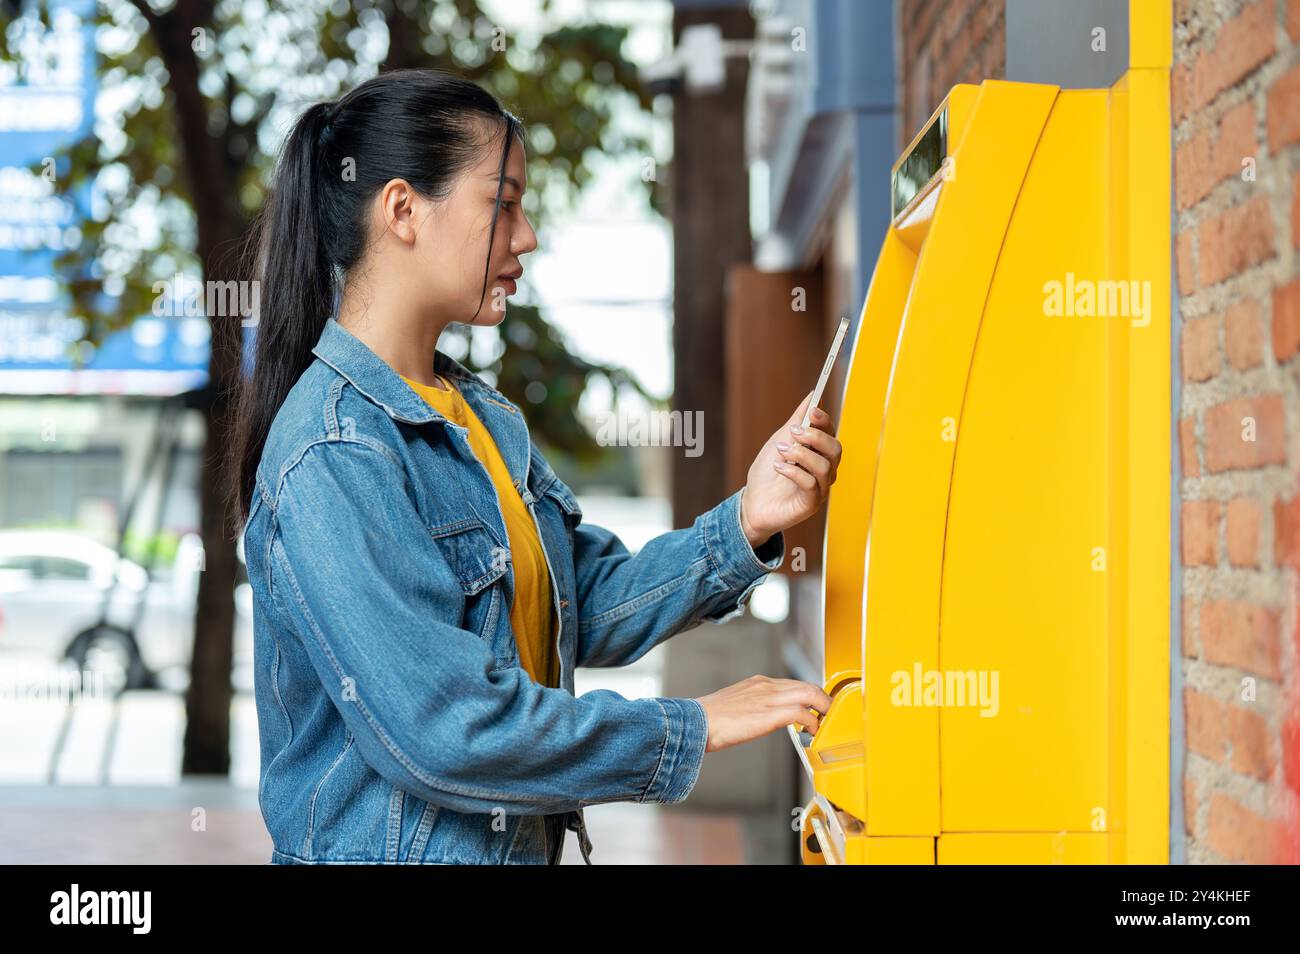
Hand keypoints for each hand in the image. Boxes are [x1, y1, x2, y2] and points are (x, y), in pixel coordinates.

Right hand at [696, 675, 833, 752]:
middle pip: (808, 685)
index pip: (794, 684)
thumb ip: (751, 708)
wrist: (693, 723)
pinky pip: (801, 713)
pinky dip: (812, 723)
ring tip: (826, 725)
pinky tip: (811, 733)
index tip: (815, 709)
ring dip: (824, 709)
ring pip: (810, 694)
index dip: (810, 696)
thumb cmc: (708, 720)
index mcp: (757, 683)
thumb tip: (757, 721)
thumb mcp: (734, 707)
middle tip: (829, 717)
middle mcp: (766, 685)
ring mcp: (768, 697)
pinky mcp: (769, 713)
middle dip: (824, 701)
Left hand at [739, 390, 842, 546]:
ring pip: (825, 467)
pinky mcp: (811, 504)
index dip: (824, 421)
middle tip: (793, 432)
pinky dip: (793, 472)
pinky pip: (811, 485)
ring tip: (780, 452)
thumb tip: (812, 396)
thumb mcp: (779, 441)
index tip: (812, 410)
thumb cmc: (767, 474)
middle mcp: (825, 470)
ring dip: (801, 454)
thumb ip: (796, 421)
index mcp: (819, 453)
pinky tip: (778, 467)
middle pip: (835, 449)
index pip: (831, 434)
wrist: (752, 504)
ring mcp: (821, 488)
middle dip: (815, 437)